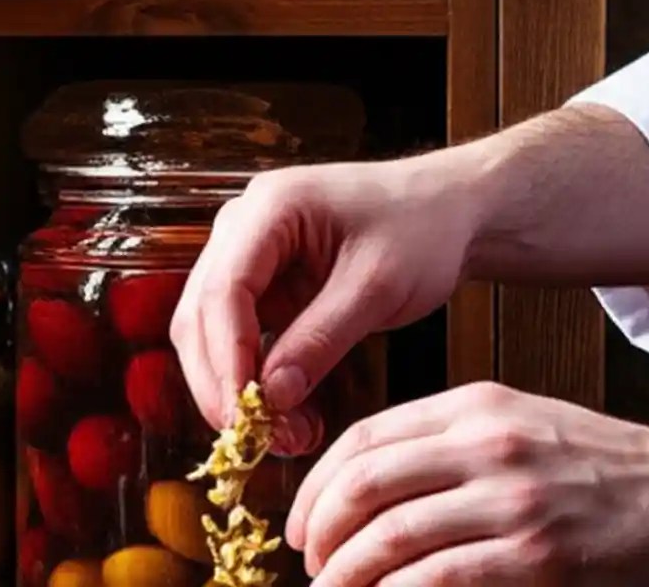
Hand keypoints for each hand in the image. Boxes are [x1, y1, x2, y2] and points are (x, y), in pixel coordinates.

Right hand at [168, 153, 485, 448]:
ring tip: (287, 438)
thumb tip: (271, 397)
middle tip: (255, 440)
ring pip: (210, 334)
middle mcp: (243, 227)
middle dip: (222, 382)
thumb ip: (321, 340)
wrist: (448, 213)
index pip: (223, 289)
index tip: (244, 413)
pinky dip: (259, 382)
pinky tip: (292, 418)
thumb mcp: (377, 287)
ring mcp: (247, 256)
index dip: (226, 356)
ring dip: (237, 390)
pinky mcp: (262, 287)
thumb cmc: (421, 230)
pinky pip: (241, 341)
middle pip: (200, 314)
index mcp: (270, 208)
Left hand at [289, 382, 648, 586]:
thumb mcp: (518, 423)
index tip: (301, 522)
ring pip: (392, 536)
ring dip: (349, 572)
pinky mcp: (537, 558)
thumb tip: (363, 484)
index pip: (365, 438)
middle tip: (312, 563)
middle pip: (366, 484)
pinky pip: (437, 579)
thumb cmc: (597, 465)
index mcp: (474, 407)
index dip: (318, 485)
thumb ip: (445, 440)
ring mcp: (513, 501)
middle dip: (322, 530)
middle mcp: (487, 445)